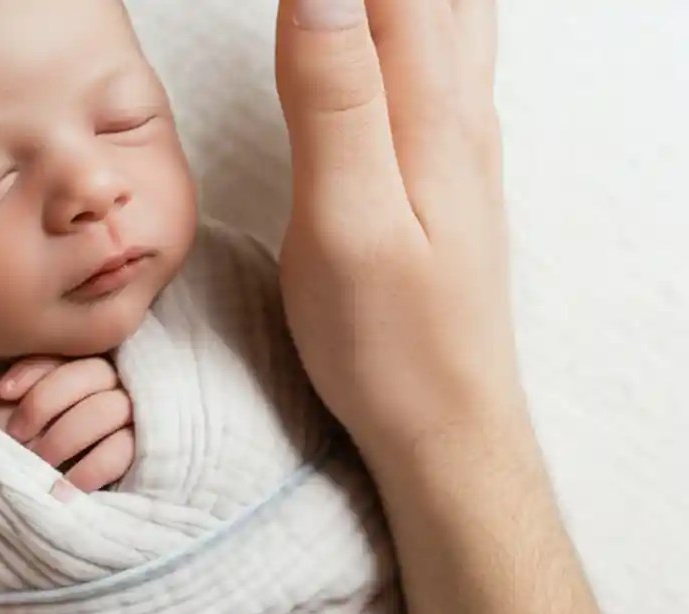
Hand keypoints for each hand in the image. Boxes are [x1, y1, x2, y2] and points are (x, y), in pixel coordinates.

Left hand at [0, 356, 134, 492]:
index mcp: (77, 365)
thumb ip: (7, 394)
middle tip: (16, 435)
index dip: (34, 370)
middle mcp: (111, 382)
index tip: (2, 392)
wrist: (20, 487)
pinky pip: (121, 451)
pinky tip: (66, 486)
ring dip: (68, 434)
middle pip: (93, 372)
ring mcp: (130, 415)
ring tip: (40, 461)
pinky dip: (92, 468)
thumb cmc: (11, 442)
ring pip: (110, 408)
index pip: (66, 353)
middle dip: (47, 402)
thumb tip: (7, 392)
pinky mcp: (139, 451)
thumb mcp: (0, 413)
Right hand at [275, 2, 641, 613]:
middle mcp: (459, 107)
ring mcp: (463, 136)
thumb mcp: (347, 220)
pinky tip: (402, 25)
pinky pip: (449, 50)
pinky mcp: (450, 167)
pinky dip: (420, 16)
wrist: (446, 424)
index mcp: (429, 109)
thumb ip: (334, 97)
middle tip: (299, 0)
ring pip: (452, 14)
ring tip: (348, 2)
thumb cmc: (388, 340)